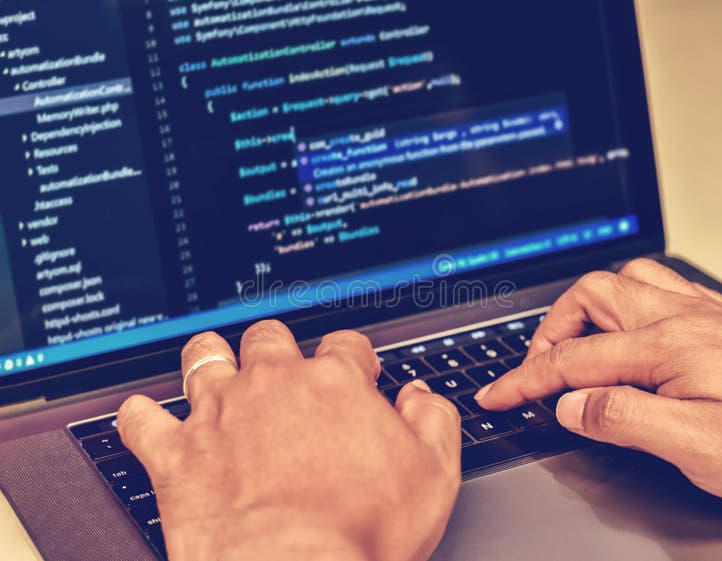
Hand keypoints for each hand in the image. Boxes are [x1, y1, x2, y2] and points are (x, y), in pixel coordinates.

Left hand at [117, 321, 460, 560]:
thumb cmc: (358, 531)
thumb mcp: (431, 475)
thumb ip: (432, 421)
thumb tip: (421, 397)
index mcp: (334, 383)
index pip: (346, 346)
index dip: (353, 357)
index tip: (354, 372)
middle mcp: (274, 384)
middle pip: (269, 337)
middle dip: (275, 346)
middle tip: (279, 368)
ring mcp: (221, 414)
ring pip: (205, 357)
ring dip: (208, 358)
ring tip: (211, 363)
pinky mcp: (176, 453)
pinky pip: (142, 419)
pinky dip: (141, 416)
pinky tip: (145, 417)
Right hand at [476, 258, 721, 503]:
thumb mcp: (699, 448)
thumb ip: (624, 419)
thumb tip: (569, 405)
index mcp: (667, 347)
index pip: (573, 360)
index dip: (526, 379)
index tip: (497, 395)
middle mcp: (681, 319)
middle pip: (591, 297)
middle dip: (553, 330)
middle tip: (541, 368)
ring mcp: (703, 314)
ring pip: (625, 282)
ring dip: (589, 309)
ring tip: (579, 343)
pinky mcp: (721, 320)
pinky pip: (660, 287)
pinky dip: (628, 303)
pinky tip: (632, 328)